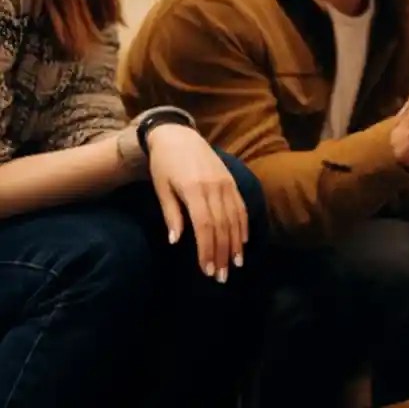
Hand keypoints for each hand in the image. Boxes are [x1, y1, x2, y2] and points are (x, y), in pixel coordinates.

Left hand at [146, 125, 248, 282]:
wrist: (177, 135)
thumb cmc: (164, 164)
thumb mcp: (161, 188)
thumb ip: (171, 213)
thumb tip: (176, 240)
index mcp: (194, 190)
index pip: (205, 227)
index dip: (207, 250)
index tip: (207, 270)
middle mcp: (215, 188)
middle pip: (222, 226)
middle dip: (223, 253)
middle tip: (222, 276)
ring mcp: (226, 183)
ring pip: (235, 219)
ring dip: (236, 243)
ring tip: (236, 263)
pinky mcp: (231, 180)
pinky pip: (241, 206)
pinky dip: (243, 225)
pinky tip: (244, 240)